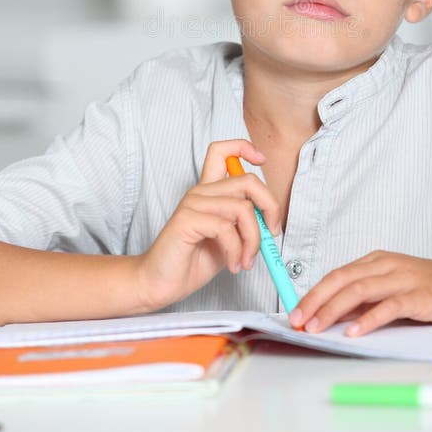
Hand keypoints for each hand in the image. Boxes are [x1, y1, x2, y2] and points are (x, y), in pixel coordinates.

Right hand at [135, 140, 279, 311]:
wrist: (160, 283)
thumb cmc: (193, 262)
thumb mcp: (229, 240)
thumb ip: (246, 225)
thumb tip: (272, 222)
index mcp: (209, 191)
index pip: (222, 151)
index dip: (244, 148)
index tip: (261, 160)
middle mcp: (201, 192)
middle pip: (247, 180)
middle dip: (270, 207)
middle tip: (272, 234)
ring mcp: (192, 203)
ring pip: (242, 209)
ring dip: (253, 240)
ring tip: (245, 261)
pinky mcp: (186, 219)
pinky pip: (226, 228)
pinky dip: (236, 250)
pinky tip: (232, 265)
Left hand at [289, 250, 431, 335]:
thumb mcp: (396, 288)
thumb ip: (369, 298)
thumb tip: (335, 315)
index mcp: (377, 261)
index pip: (336, 275)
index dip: (312, 293)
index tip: (294, 313)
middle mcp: (387, 265)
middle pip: (341, 279)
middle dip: (314, 301)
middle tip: (296, 321)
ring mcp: (404, 279)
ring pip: (359, 290)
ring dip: (333, 309)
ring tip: (315, 327)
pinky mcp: (421, 295)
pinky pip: (389, 306)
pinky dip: (369, 319)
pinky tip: (354, 331)